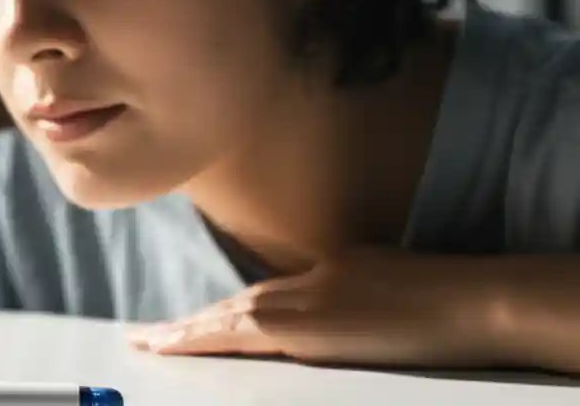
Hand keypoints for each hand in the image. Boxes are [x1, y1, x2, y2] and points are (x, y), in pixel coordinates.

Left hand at [127, 246, 511, 368]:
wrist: (476, 300)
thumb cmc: (449, 300)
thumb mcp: (388, 289)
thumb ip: (351, 300)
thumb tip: (335, 318)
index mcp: (326, 274)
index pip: (259, 299)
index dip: (219, 315)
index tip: (187, 324)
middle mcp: (305, 283)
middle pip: (234, 308)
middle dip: (189, 325)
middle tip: (145, 338)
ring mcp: (303, 302)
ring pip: (229, 319)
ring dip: (187, 333)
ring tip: (149, 345)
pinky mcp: (308, 327)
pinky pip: (242, 336)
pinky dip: (205, 340)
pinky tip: (179, 346)